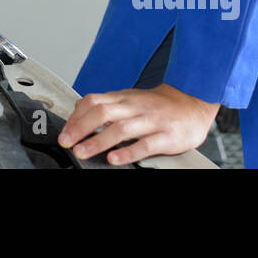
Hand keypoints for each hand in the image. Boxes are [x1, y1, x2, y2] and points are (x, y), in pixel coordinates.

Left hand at [58, 83, 218, 165]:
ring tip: (83, 152)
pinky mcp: (166, 136)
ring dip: (98, 141)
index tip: (65, 132)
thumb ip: (107, 106)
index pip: (94, 101)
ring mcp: (151, 121)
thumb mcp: (130, 99)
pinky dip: (128, 152)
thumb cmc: (157, 105)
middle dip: (81, 127)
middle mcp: (134, 107)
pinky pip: (145, 144)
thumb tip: (78, 116)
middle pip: (103, 112)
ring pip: (121, 128)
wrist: (192, 103)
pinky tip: (115, 159)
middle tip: (67, 142)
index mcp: (123, 98)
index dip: (76, 116)